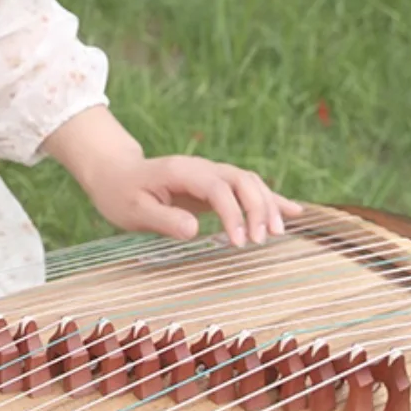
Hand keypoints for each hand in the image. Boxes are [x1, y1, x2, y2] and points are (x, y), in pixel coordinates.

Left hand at [83, 150, 302, 246]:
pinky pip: (248, 189)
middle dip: (258, 209)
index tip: (238, 241)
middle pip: (242, 181)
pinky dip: (271, 199)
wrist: (116, 173)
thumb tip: (194, 230)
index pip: (217, 188)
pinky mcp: (215, 185)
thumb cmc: (121, 194)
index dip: (232, 213)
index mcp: (182, 171)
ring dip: (268, 205)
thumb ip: (162, 219)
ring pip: (250, 183)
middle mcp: (202, 168)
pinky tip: (294, 211)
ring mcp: (211, 174)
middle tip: (261, 241)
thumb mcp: (132, 211)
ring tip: (278, 233)